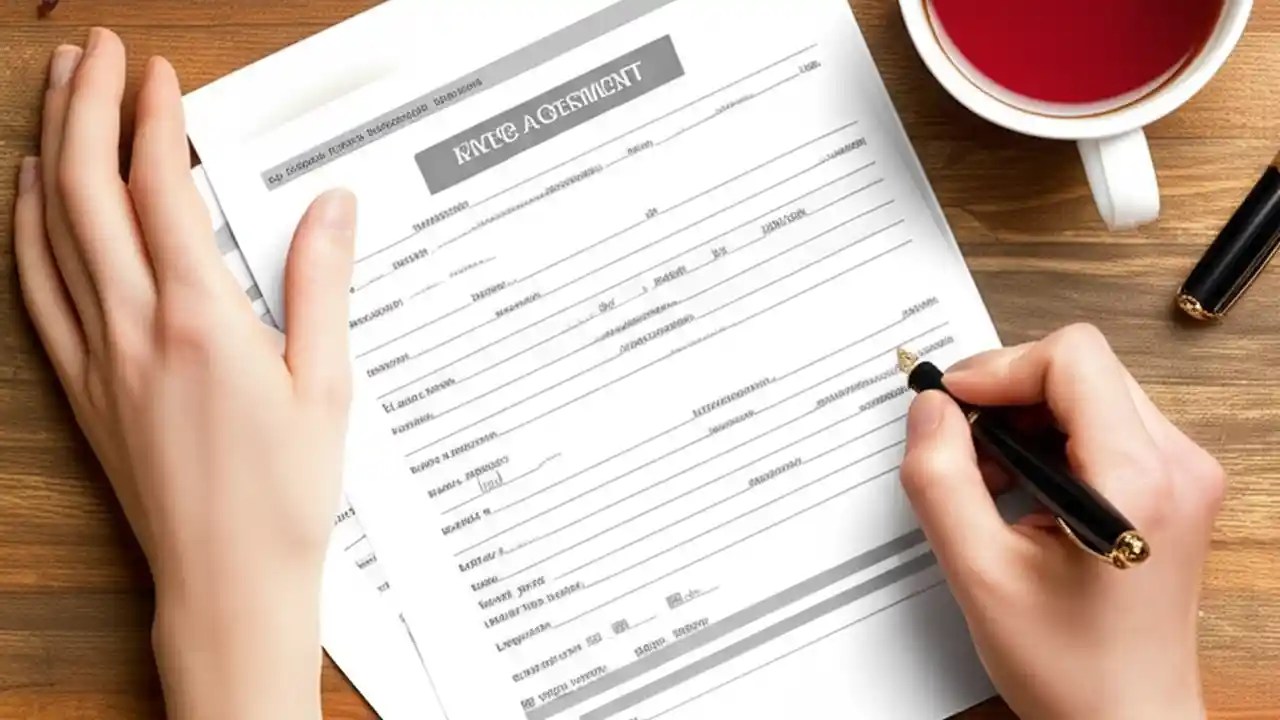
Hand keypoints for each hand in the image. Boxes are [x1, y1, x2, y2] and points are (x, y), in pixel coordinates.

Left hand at [13, 30, 355, 718]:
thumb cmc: (284, 494)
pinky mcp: (84, 386)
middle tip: (101, 54)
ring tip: (58, 95)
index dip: (156, 121)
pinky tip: (31, 197)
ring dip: (51, 152)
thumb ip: (321, 284)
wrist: (227, 580)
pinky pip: (36, 292)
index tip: (161, 75)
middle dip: (89, 108)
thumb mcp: (327, 384)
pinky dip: (27, 231)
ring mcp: (100, 358)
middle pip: (91, 193)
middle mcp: (137, 330)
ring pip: (53, 232)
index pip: (162, 192)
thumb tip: (331, 206)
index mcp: (204, 323)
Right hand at [901, 324, 1222, 719]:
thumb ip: (941, 481)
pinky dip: (1052, 439)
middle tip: (963, 440)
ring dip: (1028, 418)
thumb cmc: (1074, 668)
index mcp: (1139, 480)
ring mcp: (1183, 475)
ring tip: (990, 476)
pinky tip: (1022, 487)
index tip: (954, 402)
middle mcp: (1178, 466)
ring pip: (1091, 390)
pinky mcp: (1174, 487)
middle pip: (1082, 368)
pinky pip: (1106, 425)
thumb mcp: (979, 574)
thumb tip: (930, 411)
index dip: (999, 368)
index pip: (1072, 358)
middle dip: (1009, 392)